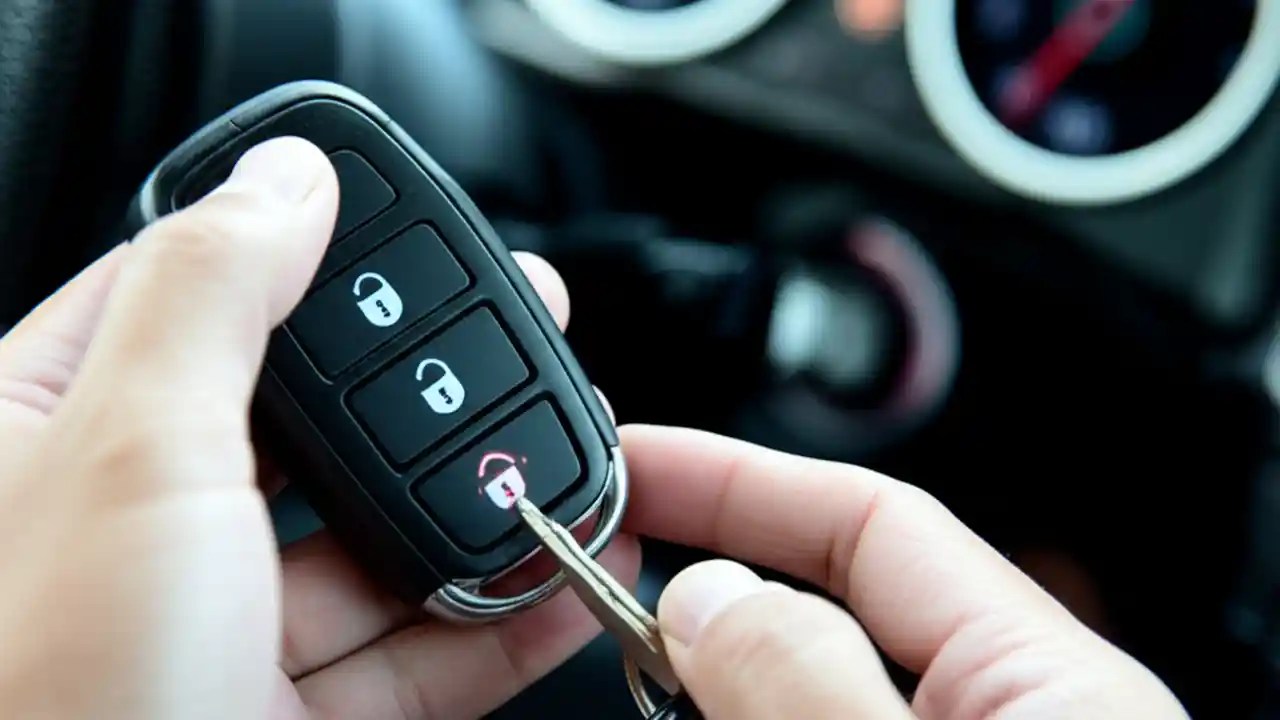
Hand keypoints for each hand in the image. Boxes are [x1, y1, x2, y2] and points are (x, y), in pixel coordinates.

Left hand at [0, 137, 638, 719]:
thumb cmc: (45, 704)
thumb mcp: (130, 458)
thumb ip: (215, 297)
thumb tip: (288, 177)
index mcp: (53, 432)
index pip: (194, 291)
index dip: (306, 249)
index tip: (408, 231)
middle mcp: (136, 527)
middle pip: (315, 419)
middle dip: (431, 390)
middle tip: (528, 341)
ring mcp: (216, 628)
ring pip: (376, 543)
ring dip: (484, 510)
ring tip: (576, 467)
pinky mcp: (282, 718)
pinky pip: (410, 653)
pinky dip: (500, 621)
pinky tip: (567, 580)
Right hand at [621, 427, 1189, 718]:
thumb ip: (814, 685)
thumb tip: (709, 598)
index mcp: (1048, 684)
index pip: (873, 519)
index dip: (741, 475)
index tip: (640, 464)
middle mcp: (1010, 718)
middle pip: (832, 599)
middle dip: (711, 574)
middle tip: (604, 571)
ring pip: (805, 683)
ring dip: (712, 669)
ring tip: (638, 665)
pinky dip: (741, 712)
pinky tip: (695, 711)